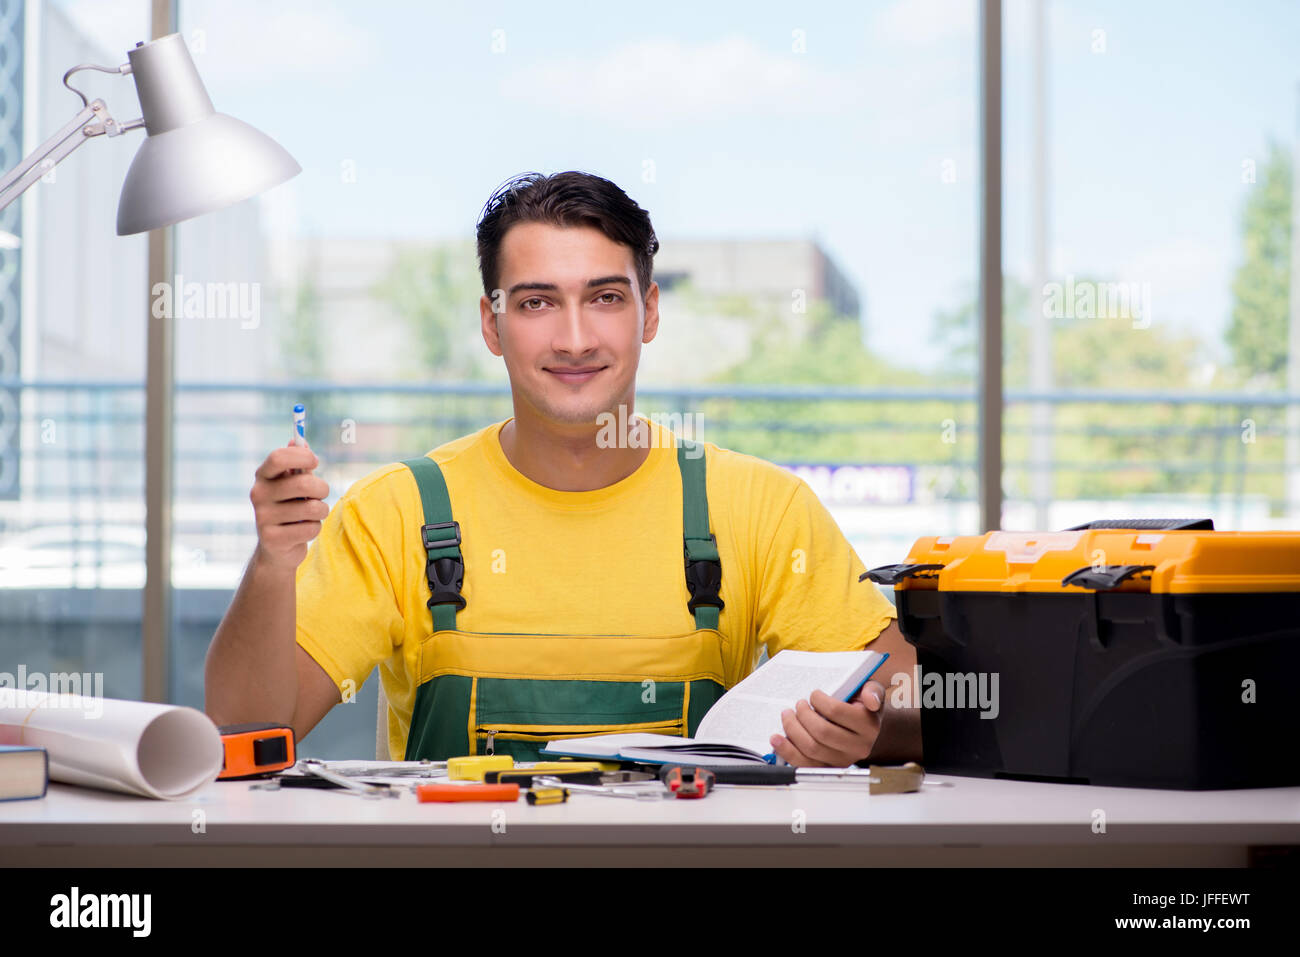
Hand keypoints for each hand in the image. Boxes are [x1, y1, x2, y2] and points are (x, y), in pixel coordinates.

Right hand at [249, 442, 329, 571]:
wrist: (276, 548)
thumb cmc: (290, 508)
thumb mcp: (292, 484)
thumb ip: (297, 464)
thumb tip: (298, 440)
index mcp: (263, 476)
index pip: (278, 457)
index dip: (302, 456)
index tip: (316, 461)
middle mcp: (258, 494)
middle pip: (303, 483)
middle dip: (322, 489)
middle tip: (321, 495)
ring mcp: (263, 517)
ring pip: (313, 508)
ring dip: (321, 511)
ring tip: (312, 515)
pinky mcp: (273, 539)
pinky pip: (311, 529)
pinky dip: (314, 529)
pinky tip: (302, 531)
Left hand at [769, 682, 884, 766]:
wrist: (864, 728)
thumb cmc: (862, 706)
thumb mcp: (871, 692)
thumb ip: (872, 691)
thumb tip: (870, 700)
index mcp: (868, 726)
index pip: (837, 711)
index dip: (819, 700)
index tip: (814, 694)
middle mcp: (858, 747)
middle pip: (822, 732)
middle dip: (803, 714)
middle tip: (799, 704)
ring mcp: (842, 760)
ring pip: (811, 748)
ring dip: (792, 729)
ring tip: (788, 715)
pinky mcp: (827, 768)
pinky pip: (804, 764)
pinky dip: (786, 751)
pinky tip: (777, 738)